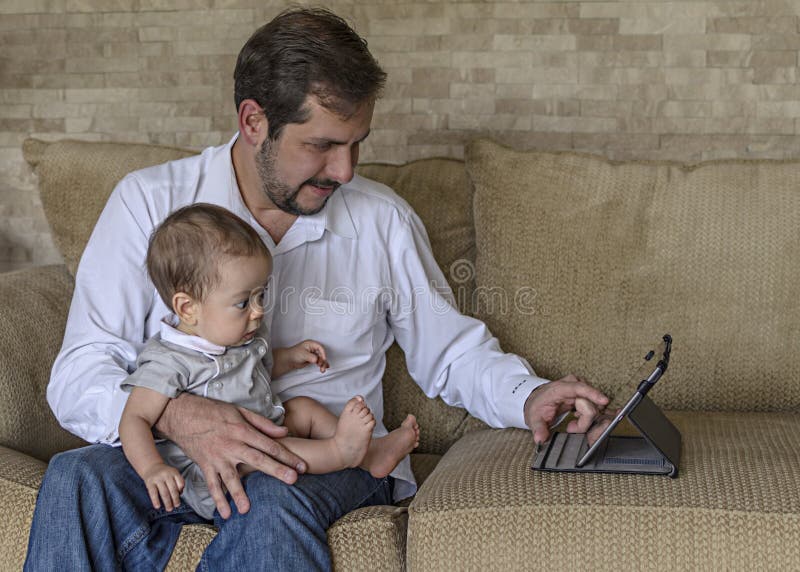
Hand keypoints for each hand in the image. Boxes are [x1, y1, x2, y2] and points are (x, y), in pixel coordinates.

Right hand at [142, 462, 183, 511]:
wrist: (152, 466)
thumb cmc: (165, 473)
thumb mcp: (173, 474)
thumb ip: (178, 482)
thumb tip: (180, 494)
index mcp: (174, 472)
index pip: (180, 483)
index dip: (181, 490)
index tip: (180, 496)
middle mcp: (166, 474)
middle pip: (173, 489)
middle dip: (175, 499)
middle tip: (176, 506)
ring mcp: (157, 478)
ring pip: (164, 492)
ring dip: (167, 502)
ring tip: (169, 509)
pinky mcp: (149, 482)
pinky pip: (153, 493)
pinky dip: (155, 500)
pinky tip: (158, 506)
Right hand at [154, 393, 306, 518]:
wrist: (183, 414)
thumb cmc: (214, 411)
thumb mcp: (240, 411)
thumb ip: (263, 423)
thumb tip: (284, 432)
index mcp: (242, 430)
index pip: (269, 444)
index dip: (287, 455)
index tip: (301, 466)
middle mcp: (232, 445)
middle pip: (257, 460)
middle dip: (276, 470)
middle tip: (292, 480)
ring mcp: (217, 457)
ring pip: (231, 477)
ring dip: (240, 494)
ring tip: (248, 509)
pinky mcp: (205, 465)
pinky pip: (212, 484)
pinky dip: (218, 499)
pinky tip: (226, 512)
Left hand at [286, 340, 329, 371]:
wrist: (289, 360)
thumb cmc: (295, 354)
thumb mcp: (304, 354)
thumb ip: (312, 357)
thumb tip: (317, 361)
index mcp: (311, 344)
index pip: (320, 348)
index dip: (323, 354)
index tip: (323, 360)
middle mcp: (313, 348)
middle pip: (322, 354)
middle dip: (323, 361)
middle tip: (322, 367)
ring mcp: (313, 354)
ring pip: (321, 358)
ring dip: (323, 364)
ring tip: (322, 370)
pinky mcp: (313, 359)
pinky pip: (319, 362)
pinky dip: (321, 365)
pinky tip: (324, 368)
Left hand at [523, 374, 611, 445]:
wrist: (537, 401)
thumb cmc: (537, 406)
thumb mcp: (534, 419)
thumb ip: (538, 429)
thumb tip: (540, 438)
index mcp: (560, 388)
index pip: (579, 388)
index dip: (593, 394)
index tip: (604, 401)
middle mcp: (573, 385)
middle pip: (590, 404)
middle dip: (584, 421)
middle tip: (571, 428)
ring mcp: (580, 389)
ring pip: (595, 407)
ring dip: (587, 420)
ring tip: (573, 425)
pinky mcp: (585, 394)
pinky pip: (595, 407)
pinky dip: (589, 418)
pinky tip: (577, 419)